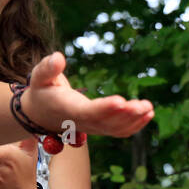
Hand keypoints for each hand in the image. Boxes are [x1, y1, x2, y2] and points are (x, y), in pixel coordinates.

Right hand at [21, 52, 153, 137]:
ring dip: (135, 120)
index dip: (105, 108)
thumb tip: (58, 57)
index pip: (88, 112)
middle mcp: (82, 122)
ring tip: (149, 108)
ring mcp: (93, 127)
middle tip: (143, 105)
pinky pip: (119, 130)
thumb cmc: (41, 90)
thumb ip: (47, 68)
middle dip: (126, 115)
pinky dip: (135, 125)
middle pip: (106, 123)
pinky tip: (148, 114)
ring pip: (115, 129)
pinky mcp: (100, 127)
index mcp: (68, 110)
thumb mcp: (39, 77)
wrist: (41, 113)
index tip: (121, 101)